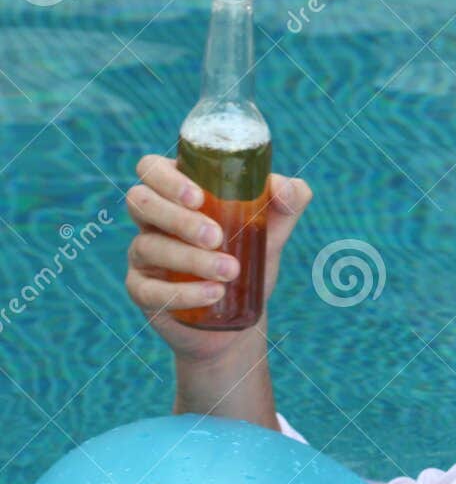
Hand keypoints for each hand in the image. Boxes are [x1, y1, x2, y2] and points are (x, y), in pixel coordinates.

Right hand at [123, 154, 311, 364]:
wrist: (242, 314)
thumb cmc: (250, 258)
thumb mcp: (274, 229)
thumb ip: (288, 200)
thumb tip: (283, 187)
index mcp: (176, 194)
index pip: (151, 169)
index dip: (166, 178)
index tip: (199, 197)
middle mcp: (152, 220)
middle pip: (140, 202)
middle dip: (178, 218)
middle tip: (217, 237)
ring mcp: (143, 255)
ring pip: (148, 246)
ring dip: (191, 259)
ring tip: (231, 271)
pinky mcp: (142, 291)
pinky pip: (149, 290)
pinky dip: (184, 292)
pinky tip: (214, 293)